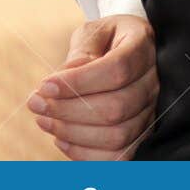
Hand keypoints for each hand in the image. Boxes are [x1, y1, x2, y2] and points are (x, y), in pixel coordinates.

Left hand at [28, 14, 158, 159]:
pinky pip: (117, 157)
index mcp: (142, 46)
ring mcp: (150, 110)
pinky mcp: (140, 134)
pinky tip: (61, 139)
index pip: (118, 69)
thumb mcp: (94, 33)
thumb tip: (64, 79)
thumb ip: (82, 50)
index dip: (79, 82)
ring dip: (72, 133)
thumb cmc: (106, 41)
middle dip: (68, 110)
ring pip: (116, 136)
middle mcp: (153, 81)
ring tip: (44, 120)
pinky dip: (84, 154)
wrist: (127, 51)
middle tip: (36, 104)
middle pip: (116, 107)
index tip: (44, 85)